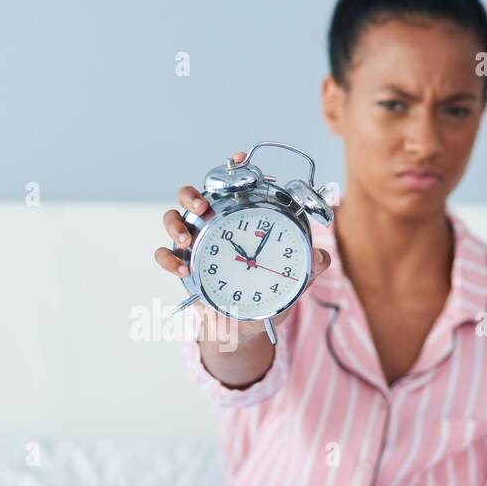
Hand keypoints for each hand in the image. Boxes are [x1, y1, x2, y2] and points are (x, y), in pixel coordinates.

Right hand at [155, 150, 331, 345]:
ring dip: (174, 224)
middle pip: (192, 195)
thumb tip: (322, 256)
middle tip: (203, 207)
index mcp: (237, 219)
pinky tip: (183, 271)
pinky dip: (168, 260)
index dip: (233, 168)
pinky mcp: (180, 264)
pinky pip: (164, 255)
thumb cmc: (263, 296)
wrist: (242, 327)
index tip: (239, 157)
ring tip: (185, 240)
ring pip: (171, 218)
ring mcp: (192, 243)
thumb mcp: (290, 281)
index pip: (232, 186)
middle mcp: (211, 224)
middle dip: (192, 194)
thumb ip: (307, 267)